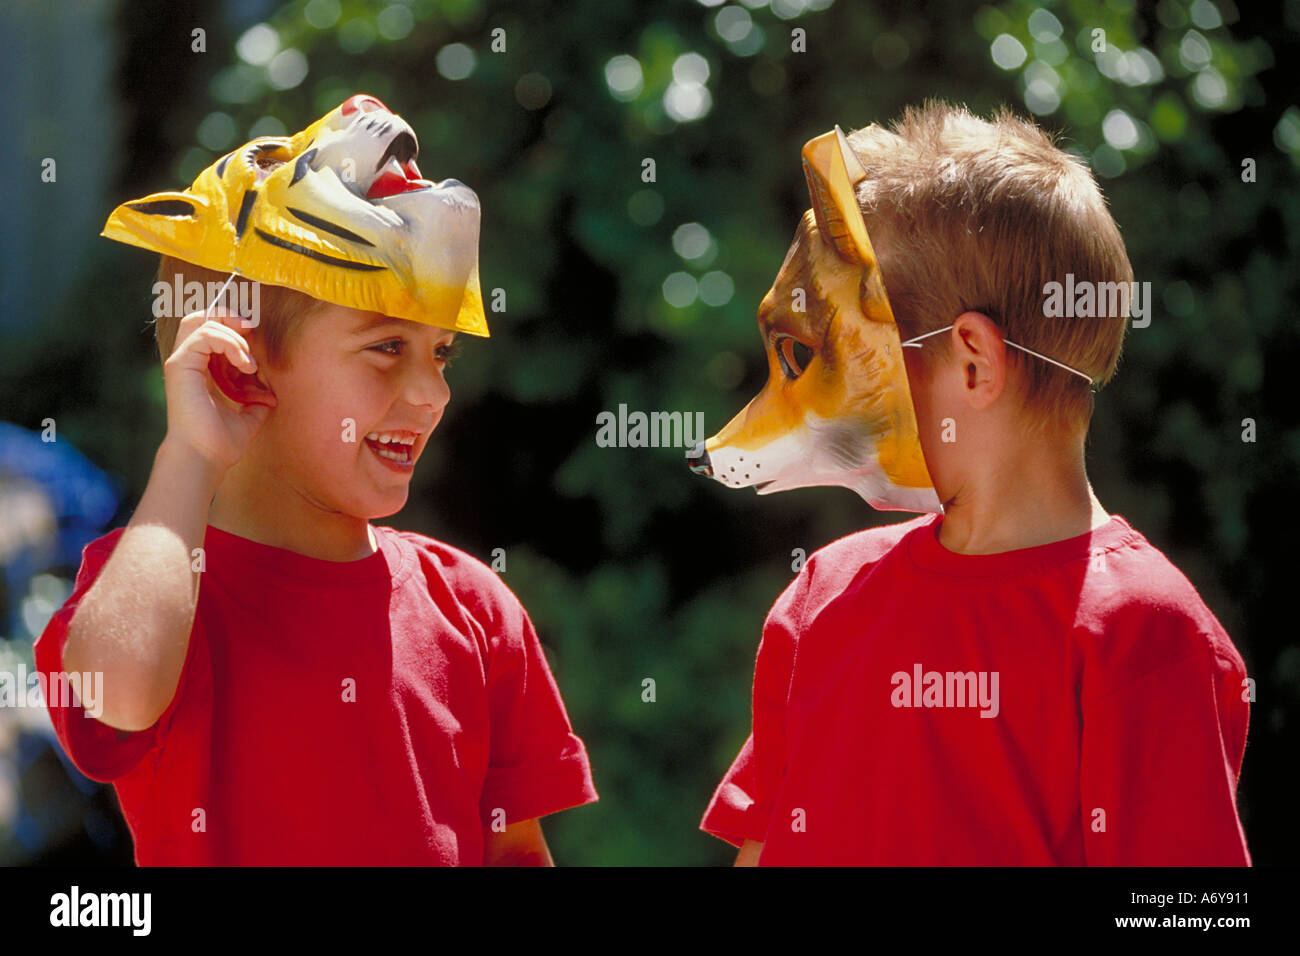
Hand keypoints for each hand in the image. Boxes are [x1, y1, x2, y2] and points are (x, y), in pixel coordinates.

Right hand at [161, 307, 274, 473]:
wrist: (205, 457)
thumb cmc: (221, 442)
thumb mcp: (248, 416)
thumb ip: (256, 400)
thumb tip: (270, 393)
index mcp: (200, 370)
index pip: (209, 330)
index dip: (233, 326)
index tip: (256, 337)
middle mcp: (188, 362)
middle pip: (199, 316)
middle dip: (228, 316)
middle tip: (251, 329)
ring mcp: (181, 361)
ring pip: (202, 321)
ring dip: (234, 336)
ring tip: (249, 363)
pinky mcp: (180, 365)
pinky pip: (205, 335)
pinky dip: (230, 343)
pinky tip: (245, 364)